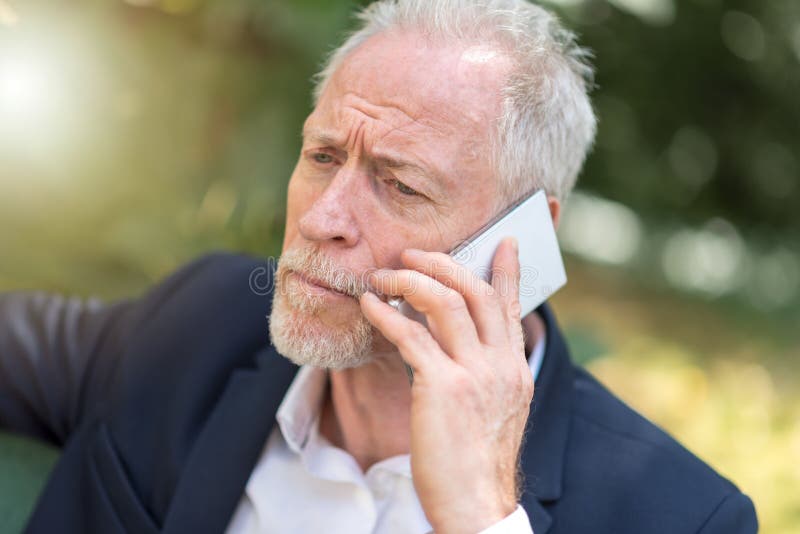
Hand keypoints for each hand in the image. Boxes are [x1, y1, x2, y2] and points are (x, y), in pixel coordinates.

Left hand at [359, 238, 532, 533]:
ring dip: (411, 282)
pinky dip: (386, 314)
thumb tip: (460, 346)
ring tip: (385, 276)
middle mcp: (501, 365)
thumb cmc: (477, 463)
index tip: (502, 241)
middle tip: (414, 255)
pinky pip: (411, 336)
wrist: (476, 506)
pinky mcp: (443, 388)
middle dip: (443, 265)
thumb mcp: (496, 412)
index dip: (508, 269)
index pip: (512, 307)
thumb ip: (486, 374)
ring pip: (445, 302)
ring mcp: (475, 375)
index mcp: (515, 370)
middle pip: (476, 292)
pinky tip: (369, 305)